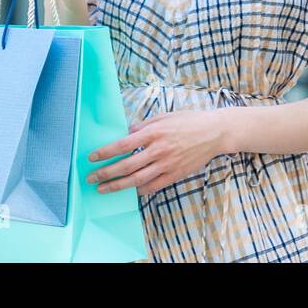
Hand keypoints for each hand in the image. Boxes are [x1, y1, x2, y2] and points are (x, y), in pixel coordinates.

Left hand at [86, 110, 225, 197]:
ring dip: (117, 185)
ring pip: (137, 179)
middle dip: (105, 173)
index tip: (92, 157)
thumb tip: (127, 133)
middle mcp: (159, 149)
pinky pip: (153, 186)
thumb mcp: (165, 116)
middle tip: (91, 177)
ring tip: (103, 189)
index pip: (123, 145)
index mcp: (154, 132)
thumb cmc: (190, 121)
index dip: (105, 152)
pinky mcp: (175, 174)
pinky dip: (139, 190)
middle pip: (126, 165)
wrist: (215, 132)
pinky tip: (130, 191)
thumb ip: (144, 125)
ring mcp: (167, 164)